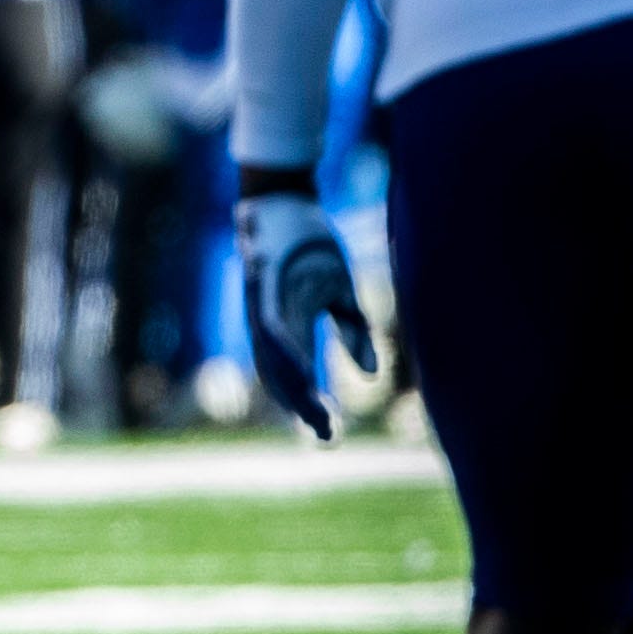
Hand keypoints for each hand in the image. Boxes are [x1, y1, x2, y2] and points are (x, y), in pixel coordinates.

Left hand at [237, 185, 370, 435]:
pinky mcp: (262, 285)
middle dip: (302, 407)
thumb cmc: (310, 242)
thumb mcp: (341, 289)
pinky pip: (271, 325)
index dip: (310, 406)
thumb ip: (353, 332)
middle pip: (282, 376)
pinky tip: (301, 374)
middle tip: (325, 436)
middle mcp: (269, 322)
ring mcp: (262, 304)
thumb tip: (370, 374)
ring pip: (273, 358)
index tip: (329, 435)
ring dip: (293, 388)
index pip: (297, 375)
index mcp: (288, 324)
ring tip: (315, 414)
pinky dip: (285, 353)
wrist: (284, 197)